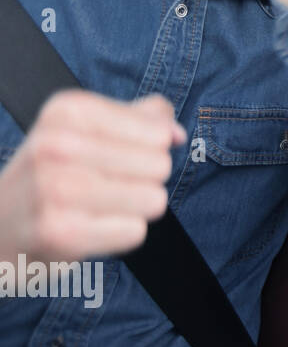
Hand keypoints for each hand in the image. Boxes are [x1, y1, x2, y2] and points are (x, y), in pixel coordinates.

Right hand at [0, 92, 185, 262]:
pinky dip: (119, 235)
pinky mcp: (61, 234)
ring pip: (153, 200)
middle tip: (103, 187)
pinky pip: (135, 231)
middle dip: (142, 181)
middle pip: (160, 166)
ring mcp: (56, 190)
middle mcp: (57, 145)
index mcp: (68, 110)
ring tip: (96, 207)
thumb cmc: (52, 173)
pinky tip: (88, 229)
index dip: (149, 149)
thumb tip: (176, 132)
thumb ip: (142, 118)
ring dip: (133, 209)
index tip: (113, 157)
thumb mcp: (86, 129)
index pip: (159, 133)